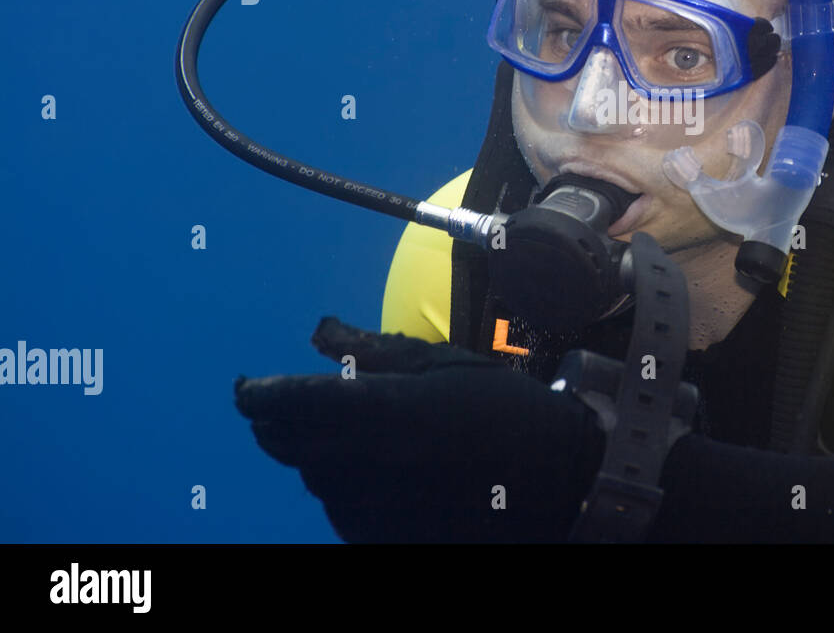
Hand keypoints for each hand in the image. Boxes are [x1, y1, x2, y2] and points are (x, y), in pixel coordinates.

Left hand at [234, 318, 603, 542]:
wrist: (553, 478)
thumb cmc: (502, 409)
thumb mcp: (442, 366)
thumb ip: (374, 350)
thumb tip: (321, 331)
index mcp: (384, 409)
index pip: (293, 402)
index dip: (259, 394)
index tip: (246, 388)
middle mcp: (370, 461)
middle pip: (287, 444)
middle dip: (276, 423)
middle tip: (280, 409)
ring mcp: (375, 505)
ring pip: (313, 478)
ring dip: (314, 455)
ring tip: (346, 438)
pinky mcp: (385, 536)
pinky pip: (341, 510)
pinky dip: (342, 488)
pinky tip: (374, 472)